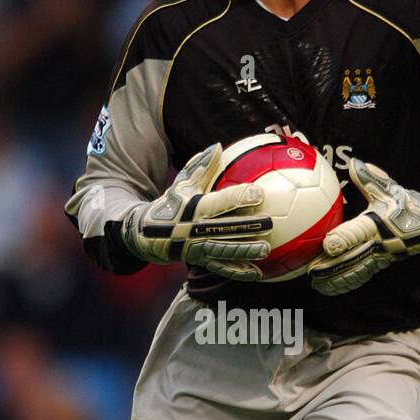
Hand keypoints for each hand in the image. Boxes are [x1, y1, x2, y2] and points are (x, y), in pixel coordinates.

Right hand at [121, 143, 271, 276]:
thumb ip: (201, 167)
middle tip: (270, 223)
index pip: (221, 201)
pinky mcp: (202, 262)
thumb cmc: (171, 204)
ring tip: (266, 250)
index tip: (259, 193)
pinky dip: (239, 272)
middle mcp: (198, 229)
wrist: (148, 234)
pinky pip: (222, 269)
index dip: (240, 197)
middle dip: (248, 226)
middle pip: (227, 227)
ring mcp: (200, 248)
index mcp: (196, 208)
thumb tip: (217, 146)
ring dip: (246, 251)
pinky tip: (257, 273)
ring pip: (226, 251)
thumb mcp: (182, 184)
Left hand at [308, 158, 419, 295]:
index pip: (359, 232)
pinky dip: (345, 284)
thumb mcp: (388, 188)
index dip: (344, 239)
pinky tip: (330, 289)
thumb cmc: (406, 203)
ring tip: (316, 285)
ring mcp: (380, 256)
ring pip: (355, 270)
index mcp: (378, 223)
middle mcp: (379, 242)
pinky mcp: (381, 264)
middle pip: (352, 257)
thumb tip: (354, 163)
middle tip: (311, 272)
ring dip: (336, 279)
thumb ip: (369, 178)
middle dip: (332, 266)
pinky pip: (362, 276)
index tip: (328, 244)